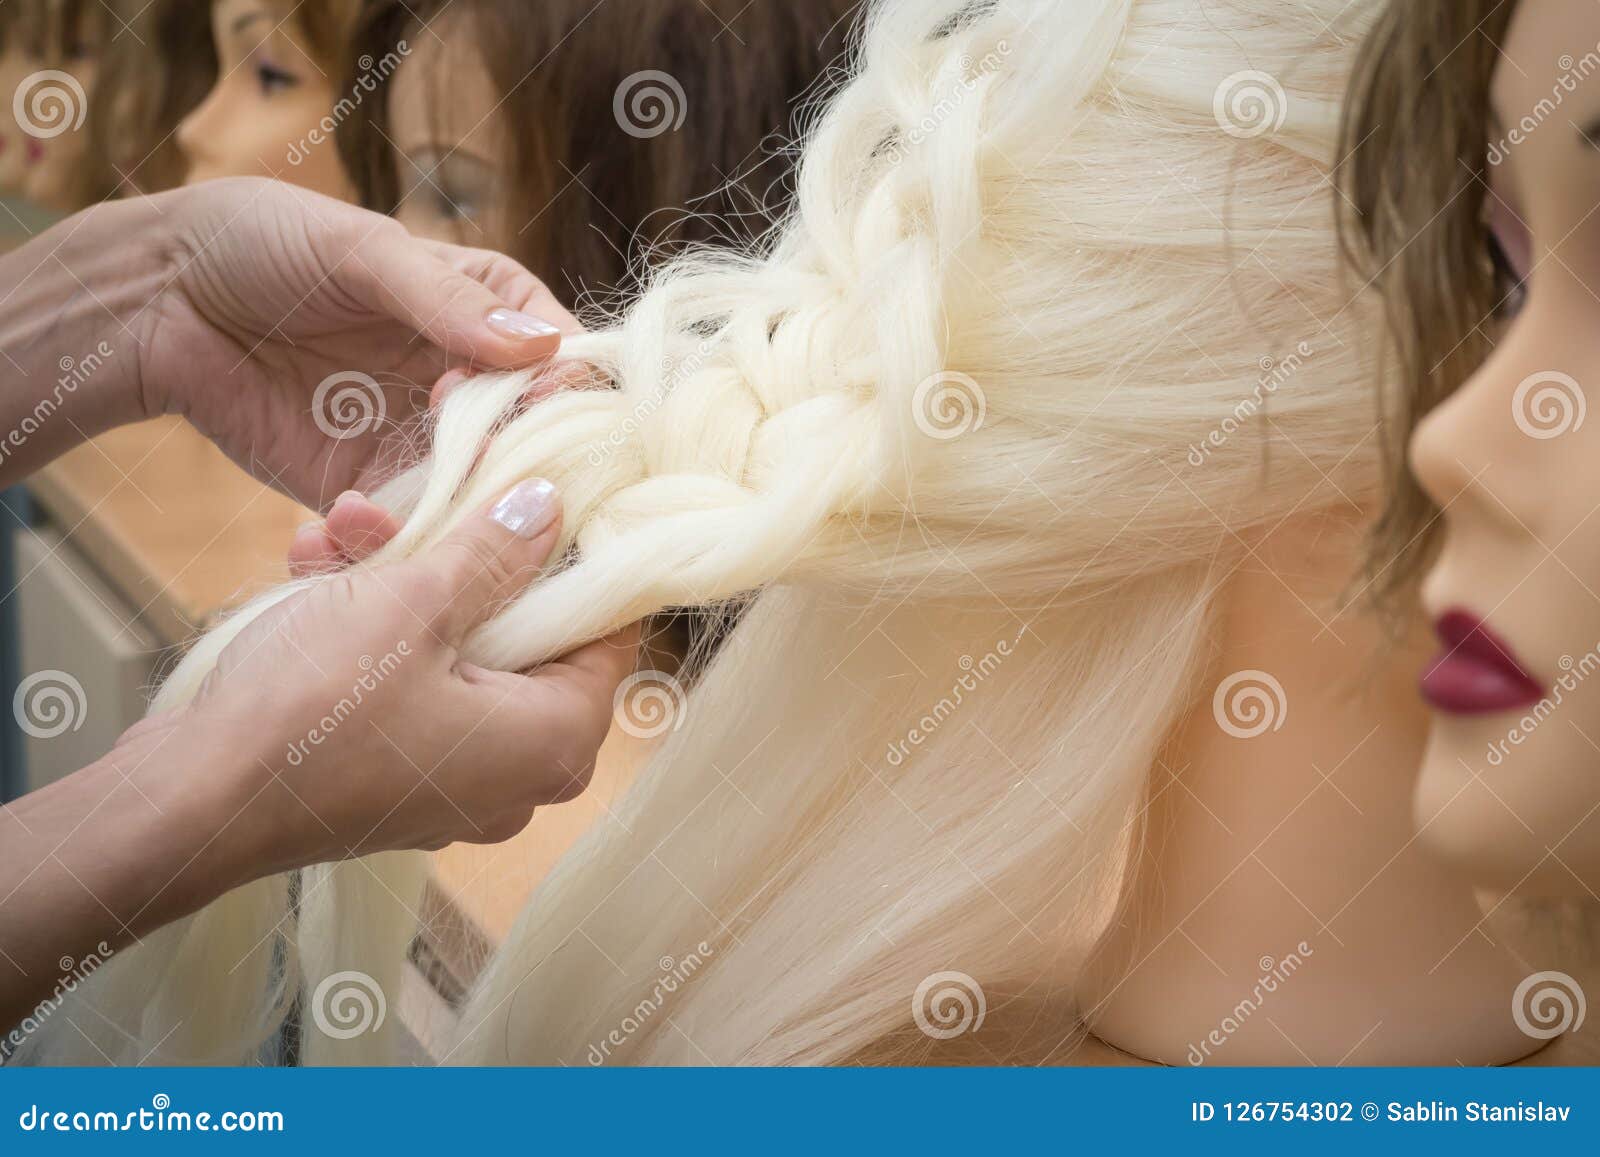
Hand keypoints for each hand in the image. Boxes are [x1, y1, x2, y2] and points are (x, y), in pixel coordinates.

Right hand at [121, 479, 638, 868]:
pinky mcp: (388, 781)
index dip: (580, 562)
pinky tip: (314, 565)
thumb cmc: (314, 710)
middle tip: (426, 501)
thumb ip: (494, 554)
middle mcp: (517, 777)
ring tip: (344, 524)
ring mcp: (450, 785)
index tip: (547, 502)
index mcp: (554, 741)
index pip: (608, 636)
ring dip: (399, 582)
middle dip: (463, 558)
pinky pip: (402, 688)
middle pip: (522, 638)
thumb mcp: (414, 606)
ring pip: (449, 653)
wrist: (189, 804)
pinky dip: (367, 632)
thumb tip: (551, 509)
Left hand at [135, 177, 578, 509]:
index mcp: (488, 308)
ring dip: (469, 505)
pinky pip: (407, 526)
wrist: (158, 299)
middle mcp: (469, 381)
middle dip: (523, 453)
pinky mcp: (368, 489)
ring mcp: (422, 440)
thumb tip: (538, 348)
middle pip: (535, 436)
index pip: (562, 355)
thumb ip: (447, 300)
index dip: (566, 384)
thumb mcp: (359, 250)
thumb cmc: (263, 242)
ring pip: (481, 492)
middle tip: (486, 452)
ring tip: (431, 492)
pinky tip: (367, 524)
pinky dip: (402, 538)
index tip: (541, 397)